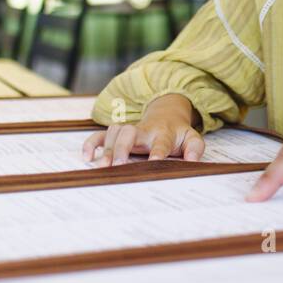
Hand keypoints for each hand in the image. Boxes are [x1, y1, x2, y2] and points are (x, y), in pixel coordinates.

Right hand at [81, 94, 203, 166]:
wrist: (166, 115)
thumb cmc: (178, 133)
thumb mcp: (192, 139)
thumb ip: (195, 149)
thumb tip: (193, 161)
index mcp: (163, 133)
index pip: (161, 142)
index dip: (157, 152)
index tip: (154, 163)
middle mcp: (143, 130)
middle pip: (130, 132)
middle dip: (122, 147)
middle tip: (118, 165)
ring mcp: (128, 130)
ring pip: (114, 132)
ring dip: (106, 148)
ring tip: (102, 167)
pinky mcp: (117, 133)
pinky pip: (100, 134)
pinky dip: (91, 143)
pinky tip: (87, 157)